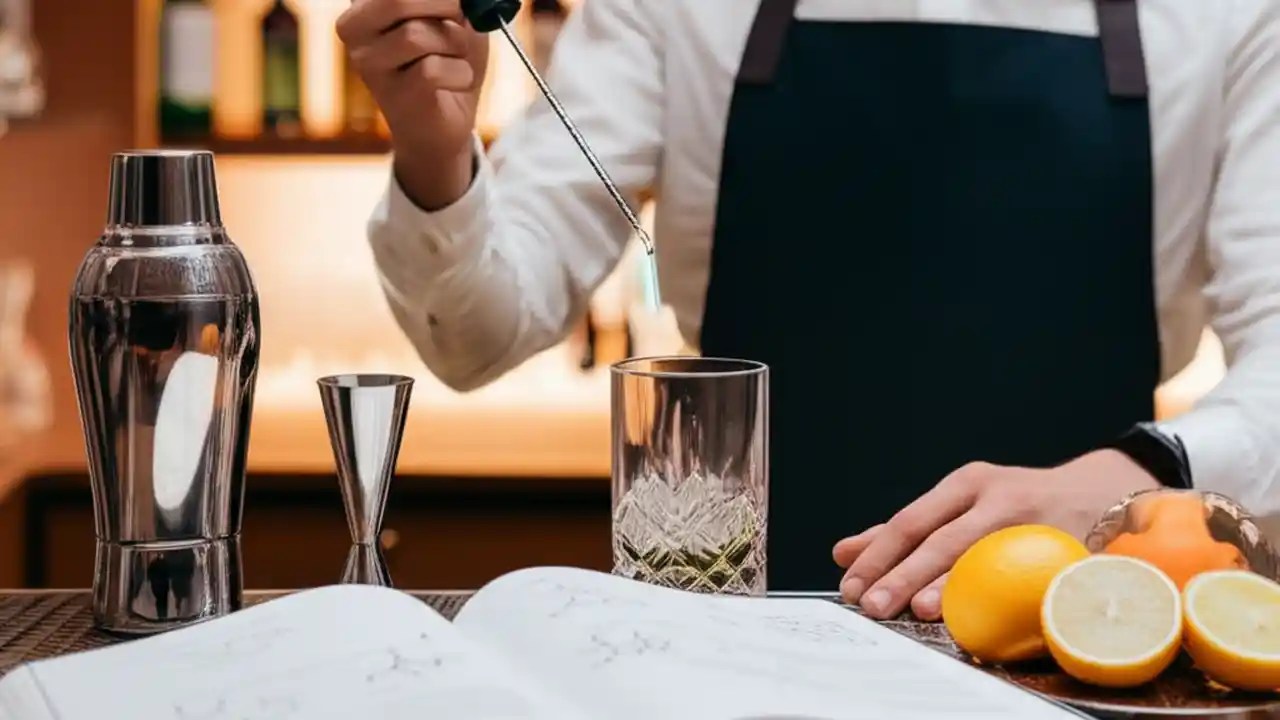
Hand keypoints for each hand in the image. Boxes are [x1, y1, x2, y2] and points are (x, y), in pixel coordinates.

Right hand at [337, 0, 489, 208]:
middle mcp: (354, 28)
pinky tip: (458, 81)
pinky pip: (432, 71)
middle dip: (445, 4)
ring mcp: (367, 64)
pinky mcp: (390, 95)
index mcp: (365, 2)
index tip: (458, 2)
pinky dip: (460, 73)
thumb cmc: (449, 59)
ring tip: (458, 57)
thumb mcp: (456, 15)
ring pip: (416, 36)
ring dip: (455, 43)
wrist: (446, 123)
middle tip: (464, 16)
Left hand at [832, 450, 1159, 621]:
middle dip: (904, 575)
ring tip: (920, 609)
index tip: (851, 586)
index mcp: (966, 484)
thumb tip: (844, 552)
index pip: (910, 521)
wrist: (1105, 491)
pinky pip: (1030, 576)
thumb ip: (906, 530)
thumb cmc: (1018, 504)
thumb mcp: (962, 503)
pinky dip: (1004, 597)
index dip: (878, 555)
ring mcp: (1035, 521)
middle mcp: (998, 497)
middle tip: (875, 605)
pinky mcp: (1068, 547)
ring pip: (984, 557)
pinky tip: (985, 616)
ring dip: (950, 586)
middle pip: (942, 539)